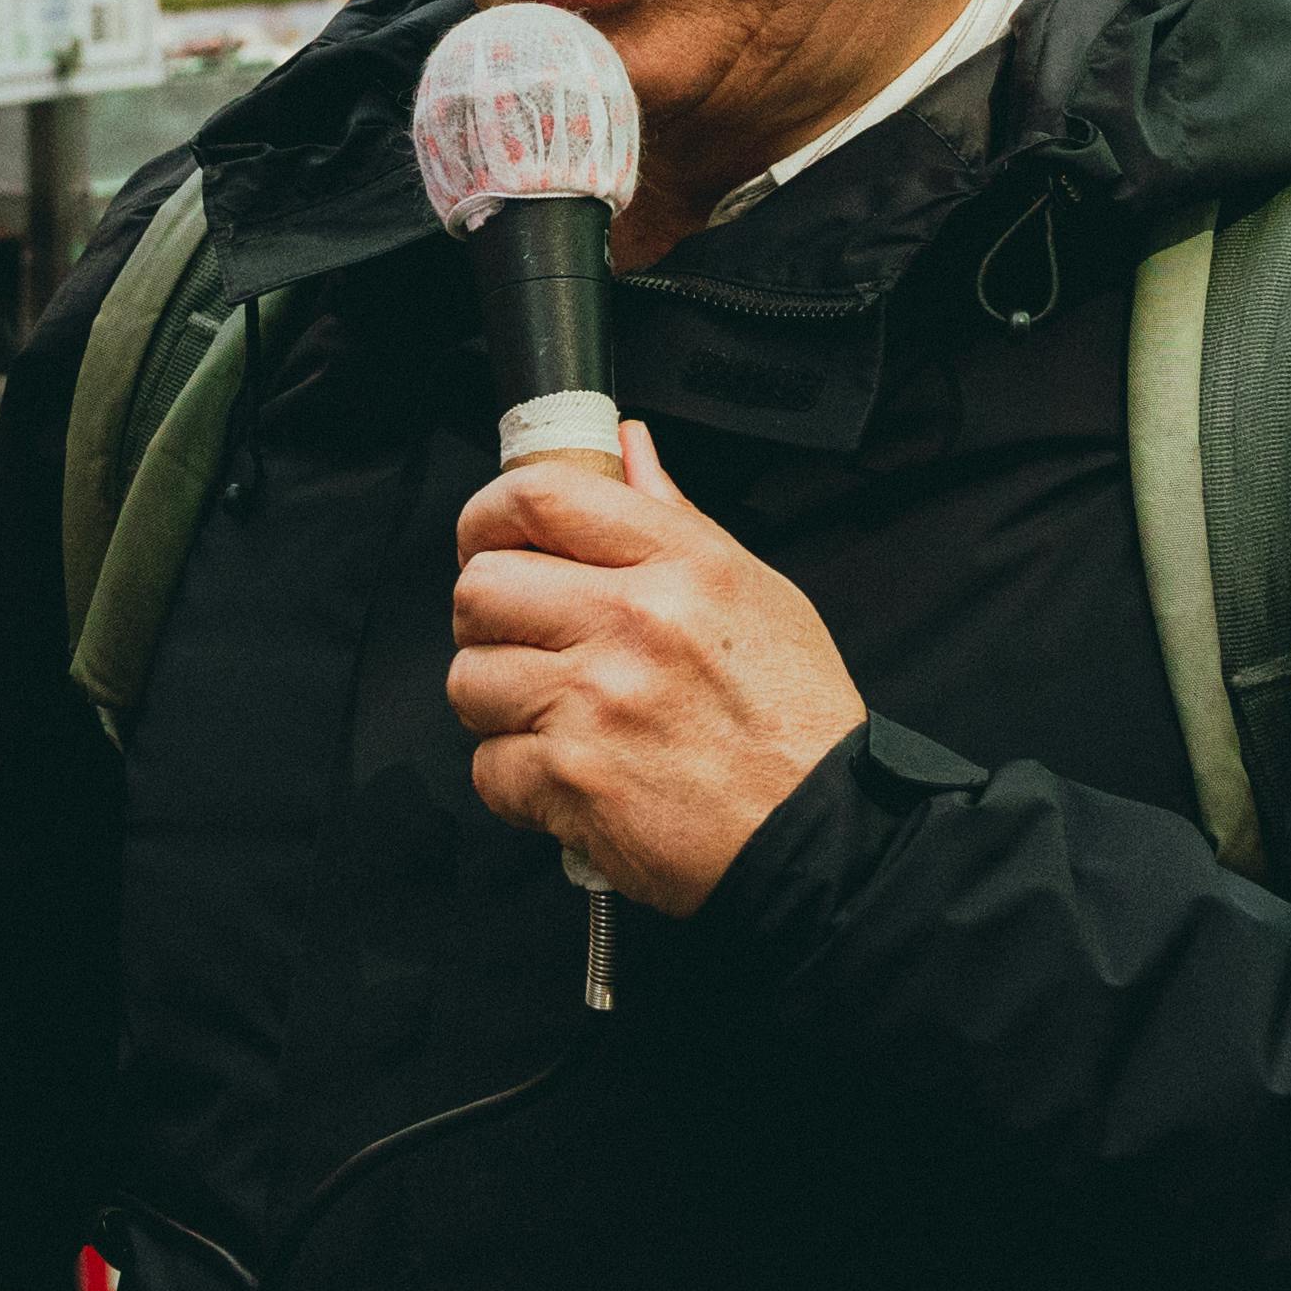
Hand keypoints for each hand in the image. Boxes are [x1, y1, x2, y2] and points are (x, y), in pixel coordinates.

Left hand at [446, 417, 864, 919]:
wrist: (821, 838)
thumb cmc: (795, 721)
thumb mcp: (756, 592)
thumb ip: (676, 518)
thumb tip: (627, 452)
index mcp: (679, 564)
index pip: (538, 497)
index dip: (489, 515)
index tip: (487, 538)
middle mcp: (632, 623)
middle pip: (481, 586)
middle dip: (486, 616)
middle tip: (521, 638)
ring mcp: (595, 703)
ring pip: (469, 678)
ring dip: (498, 702)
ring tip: (551, 716)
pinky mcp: (572, 780)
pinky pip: (488, 765)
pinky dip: (517, 779)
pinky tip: (569, 774)